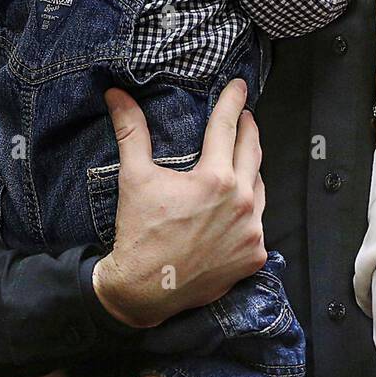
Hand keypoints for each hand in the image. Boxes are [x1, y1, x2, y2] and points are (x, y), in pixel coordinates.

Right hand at [92, 78, 267, 327]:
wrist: (144, 290)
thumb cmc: (139, 232)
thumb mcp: (134, 178)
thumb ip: (132, 132)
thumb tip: (117, 94)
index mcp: (216, 179)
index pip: (227, 128)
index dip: (232, 103)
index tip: (240, 86)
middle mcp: (241, 202)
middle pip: (252, 153)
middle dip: (248, 131)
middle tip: (245, 116)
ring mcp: (252, 231)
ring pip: (258, 189)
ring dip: (249, 172)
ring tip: (240, 161)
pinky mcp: (255, 255)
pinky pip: (257, 224)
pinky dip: (248, 213)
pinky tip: (237, 208)